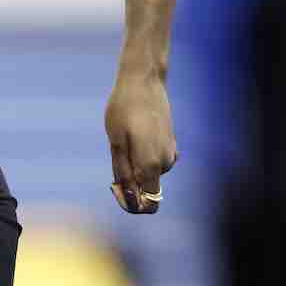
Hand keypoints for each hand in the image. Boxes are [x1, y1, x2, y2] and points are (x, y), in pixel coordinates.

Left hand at [105, 70, 176, 214]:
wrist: (143, 80)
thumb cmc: (123, 109)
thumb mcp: (116, 143)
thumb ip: (123, 172)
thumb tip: (129, 197)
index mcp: (151, 166)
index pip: (147, 205)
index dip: (130, 204)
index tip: (114, 187)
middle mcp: (166, 163)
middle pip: (148, 191)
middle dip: (130, 186)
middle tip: (114, 161)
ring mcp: (171, 153)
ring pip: (150, 175)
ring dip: (135, 168)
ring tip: (123, 142)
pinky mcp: (171, 144)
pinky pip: (155, 162)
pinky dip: (143, 158)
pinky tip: (134, 138)